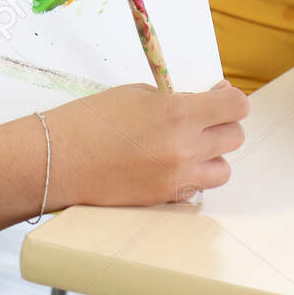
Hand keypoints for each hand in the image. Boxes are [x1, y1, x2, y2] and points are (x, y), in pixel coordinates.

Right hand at [42, 81, 248, 209]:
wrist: (56, 160)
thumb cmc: (89, 121)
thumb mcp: (136, 95)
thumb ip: (176, 99)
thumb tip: (207, 102)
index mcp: (179, 113)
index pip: (237, 106)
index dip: (232, 100)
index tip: (220, 98)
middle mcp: (185, 148)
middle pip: (235, 137)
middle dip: (222, 126)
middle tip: (200, 121)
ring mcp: (177, 178)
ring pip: (223, 170)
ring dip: (211, 157)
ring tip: (186, 149)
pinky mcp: (165, 199)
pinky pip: (196, 189)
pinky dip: (189, 178)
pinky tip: (166, 167)